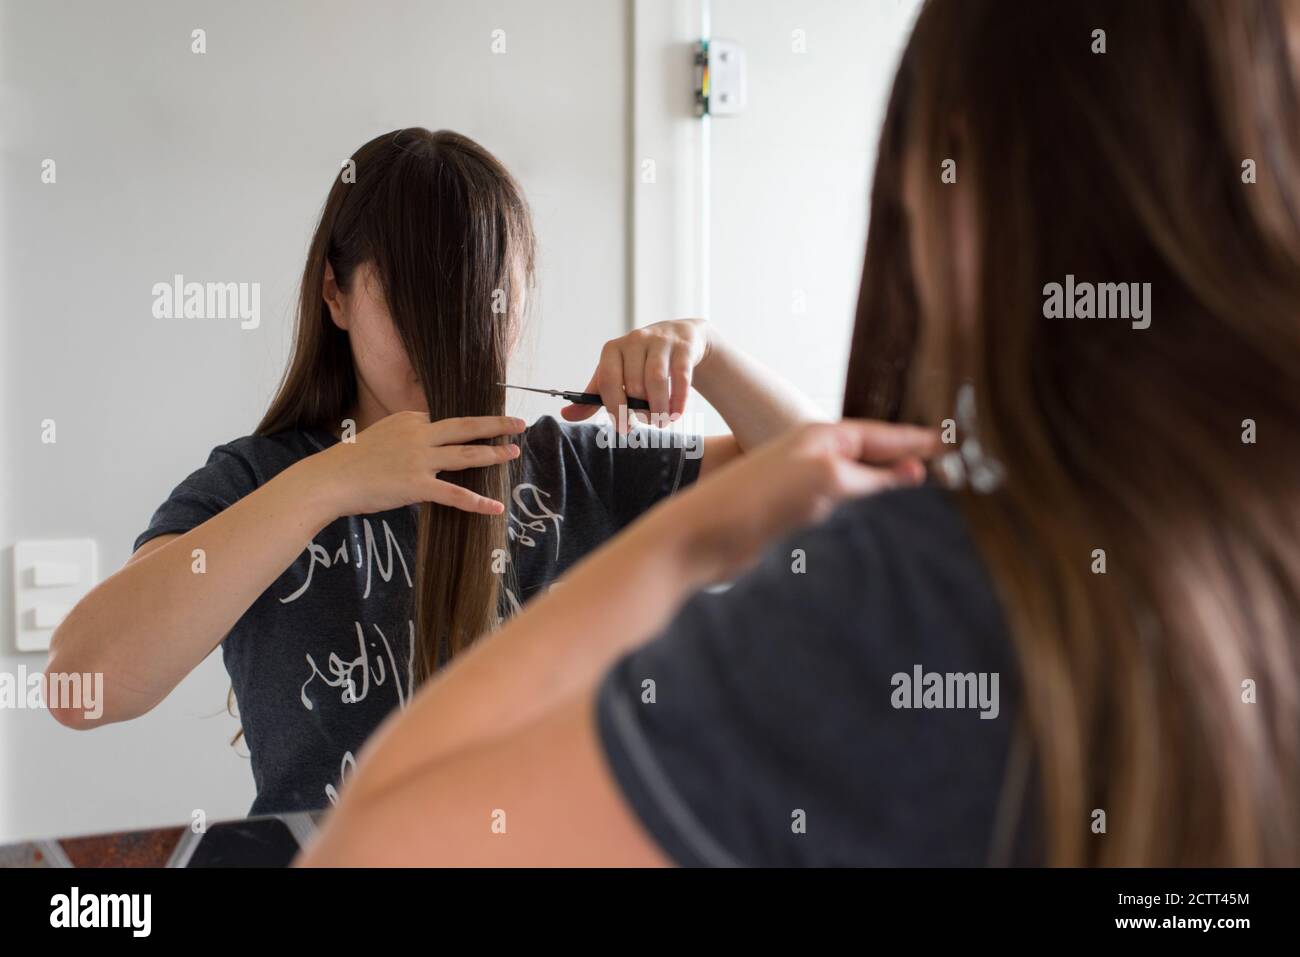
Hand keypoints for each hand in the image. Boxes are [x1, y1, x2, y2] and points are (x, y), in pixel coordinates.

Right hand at [306, 411, 525, 517]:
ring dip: (494, 454)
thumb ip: (406, 436)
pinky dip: (478, 501)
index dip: (470, 425)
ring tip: (514, 453)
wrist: (330, 480)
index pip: (447, 421)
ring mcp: (419, 460)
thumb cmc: (352, 462)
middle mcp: (418, 435)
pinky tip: (495, 506)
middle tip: (520, 423)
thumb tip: (426, 441)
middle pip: (466, 426)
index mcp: (410, 420)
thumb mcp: (381, 435)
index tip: (489, 425)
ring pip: (467, 455)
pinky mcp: (417, 486)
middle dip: (496, 424)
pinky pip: (455, 494)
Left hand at [561, 319, 711, 431]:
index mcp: (612, 350)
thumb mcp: (617, 374)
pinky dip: (678, 400)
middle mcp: (634, 341)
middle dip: (640, 410)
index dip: (614, 408)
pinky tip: (676, 414)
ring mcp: (660, 342)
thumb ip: (595, 396)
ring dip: (659, 408)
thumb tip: (566, 414)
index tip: (622, 429)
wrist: (677, 337)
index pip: (608, 381)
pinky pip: (680, 377)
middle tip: (647, 423)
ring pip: (656, 380)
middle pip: (633, 383)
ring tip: (662, 423)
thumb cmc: (640, 361)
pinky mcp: (682, 347)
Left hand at [653, 419, 940, 582]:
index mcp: (816, 437)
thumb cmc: (757, 499)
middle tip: (942, 466)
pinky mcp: (786, 517)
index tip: (946, 443)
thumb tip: (911, 473)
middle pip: (866, 455)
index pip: (878, 435)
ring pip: (851, 482)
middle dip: (901, 460)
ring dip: (880, 485)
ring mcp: (797, 486)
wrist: (700, 537)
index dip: (912, 442)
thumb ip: (870, 476)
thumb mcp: (825, 479)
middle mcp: (807, 456)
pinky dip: (856, 509)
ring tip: (915, 488)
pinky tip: (866, 518)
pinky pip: (833, 508)